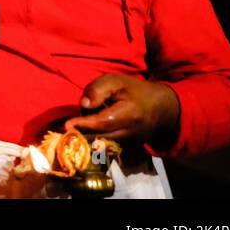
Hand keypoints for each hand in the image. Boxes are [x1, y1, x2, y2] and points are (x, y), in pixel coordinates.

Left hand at [64, 74, 180, 147]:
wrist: (161, 108)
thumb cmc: (134, 91)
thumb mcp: (116, 81)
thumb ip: (98, 89)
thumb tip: (84, 104)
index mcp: (130, 114)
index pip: (103, 122)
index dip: (84, 123)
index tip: (68, 125)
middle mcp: (131, 133)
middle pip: (99, 135)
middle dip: (82, 129)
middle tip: (69, 123)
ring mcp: (130, 143)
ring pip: (101, 140)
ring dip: (89, 131)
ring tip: (86, 119)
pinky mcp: (128, 147)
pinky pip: (106, 143)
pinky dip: (96, 135)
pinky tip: (94, 125)